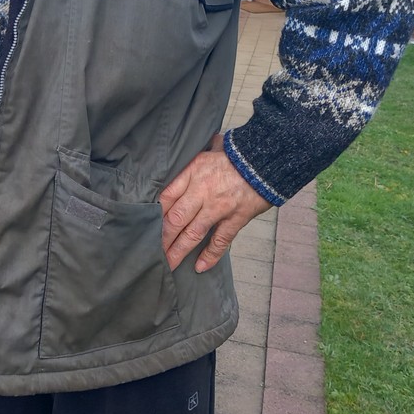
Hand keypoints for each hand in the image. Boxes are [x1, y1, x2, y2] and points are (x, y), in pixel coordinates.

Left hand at [159, 133, 270, 272]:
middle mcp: (202, 191)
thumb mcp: (212, 147)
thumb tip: (191, 154)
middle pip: (175, 219)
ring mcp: (219, 207)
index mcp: (193, 173)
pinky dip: (210, 255)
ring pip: (193, 233)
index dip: (154, 214)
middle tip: (150, 253)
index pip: (166, 197)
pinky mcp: (236, 218)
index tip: (145, 227)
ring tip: (167, 264)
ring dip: (178, 250)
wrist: (268, 159)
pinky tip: (199, 266)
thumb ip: (199, 155)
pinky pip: (220, 240)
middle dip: (161, 238)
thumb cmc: (239, 152)